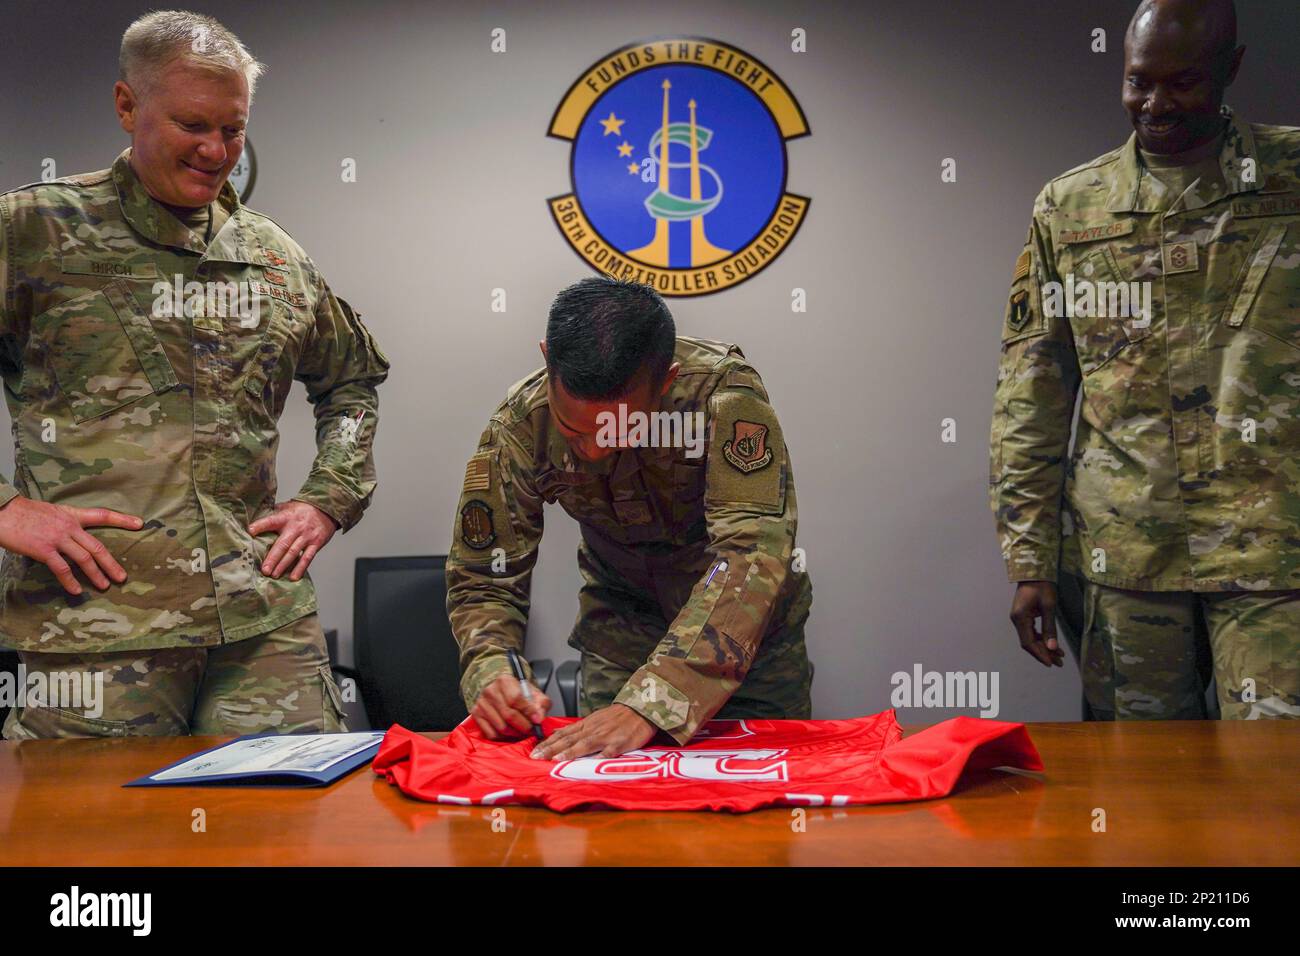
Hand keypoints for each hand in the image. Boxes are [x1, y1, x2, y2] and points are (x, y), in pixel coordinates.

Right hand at [0, 496, 142, 594]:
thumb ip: (65, 524)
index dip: (122, 520)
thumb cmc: (23, 513)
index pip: (102, 515)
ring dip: (95, 574)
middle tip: (122, 577)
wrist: (2, 511)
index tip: (140, 524)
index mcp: (71, 515)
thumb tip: (74, 539)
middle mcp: (68, 526)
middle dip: (111, 563)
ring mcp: (57, 538)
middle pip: (97, 546)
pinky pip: (61, 568)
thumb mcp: (50, 513)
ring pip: (84, 558)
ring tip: (104, 586)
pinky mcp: (43, 549)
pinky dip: (70, 581)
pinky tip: (77, 590)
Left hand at [248, 501, 338, 580]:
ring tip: (274, 575)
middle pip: (283, 544)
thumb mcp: (286, 507)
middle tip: (265, 570)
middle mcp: (296, 528)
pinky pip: (307, 558)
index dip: (261, 525)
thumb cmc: (301, 510)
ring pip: (293, 553)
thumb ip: (272, 514)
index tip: (250, 531)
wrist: (325, 509)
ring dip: (283, 565)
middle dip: (273, 558)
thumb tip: (252, 522)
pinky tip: (294, 577)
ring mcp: (306, 537)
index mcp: (286, 517)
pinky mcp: (316, 544)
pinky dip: (301, 568)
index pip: (272, 521)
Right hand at [471, 673, 551, 739]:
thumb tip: (538, 718)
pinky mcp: (476, 715)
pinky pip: (492, 734)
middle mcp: (490, 691)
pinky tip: (510, 731)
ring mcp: (481, 703)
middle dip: (524, 726)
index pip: (516, 699)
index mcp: (504, 681)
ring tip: (521, 730)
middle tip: (531, 730)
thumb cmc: (518, 693)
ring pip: (501, 727)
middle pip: (509, 715)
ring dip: (515, 733)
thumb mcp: (534, 693)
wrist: (500, 691)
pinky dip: (503, 737)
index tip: (537, 720)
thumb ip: (541, 704)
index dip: (528, 712)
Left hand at [530, 703, 656, 760]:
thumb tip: (555, 732)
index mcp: (585, 725)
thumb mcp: (593, 719)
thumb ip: (575, 728)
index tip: (534, 752)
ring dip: (570, 752)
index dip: (548, 743)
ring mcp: (606, 737)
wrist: (640, 710)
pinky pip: (609, 751)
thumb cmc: (616, 717)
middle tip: (537, 758)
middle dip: (552, 749)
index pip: (562, 734)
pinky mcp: (620, 744)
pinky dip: (600, 757)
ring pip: (585, 744)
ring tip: (557, 759)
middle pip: (569, 740)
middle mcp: (592, 730)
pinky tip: (591, 764)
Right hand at [1011, 580, 1064, 666]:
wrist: (1035, 572)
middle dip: (1044, 653)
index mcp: (1020, 618)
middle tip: (1059, 662)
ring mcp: (1019, 618)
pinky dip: (1041, 639)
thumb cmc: (1042, 587)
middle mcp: (1017, 620)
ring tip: (1059, 656)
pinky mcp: (1024, 616)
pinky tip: (1052, 644)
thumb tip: (1052, 647)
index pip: (1028, 642)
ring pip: (1030, 638)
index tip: (1051, 663)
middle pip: (1029, 643)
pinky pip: (1031, 632)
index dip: (1040, 654)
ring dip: (1044, 647)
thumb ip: (1050, 628)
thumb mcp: (1049, 607)